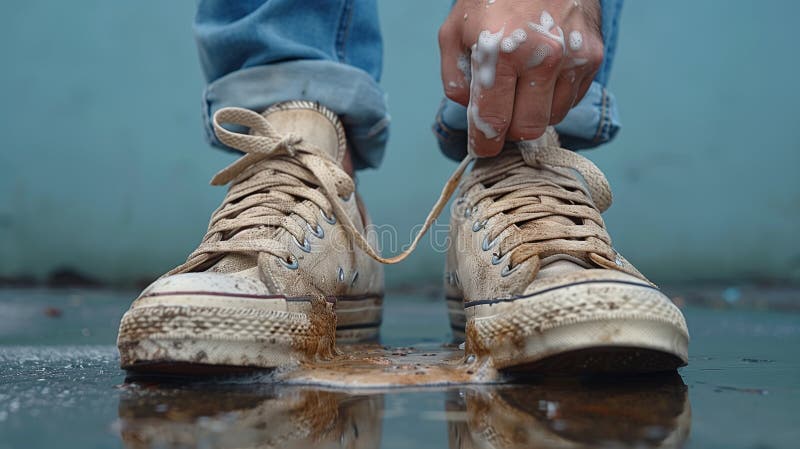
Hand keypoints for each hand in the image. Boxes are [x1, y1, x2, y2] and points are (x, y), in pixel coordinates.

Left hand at [439, 0, 602, 156]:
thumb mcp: (455, 30)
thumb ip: (456, 78)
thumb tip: (472, 115)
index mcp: (501, 52)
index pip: (492, 121)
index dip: (484, 144)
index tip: (481, 150)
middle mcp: (542, 57)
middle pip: (526, 129)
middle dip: (508, 130)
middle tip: (500, 117)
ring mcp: (573, 58)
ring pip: (551, 118)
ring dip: (532, 113)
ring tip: (521, 86)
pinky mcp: (593, 57)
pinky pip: (570, 100)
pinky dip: (553, 97)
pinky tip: (542, 74)